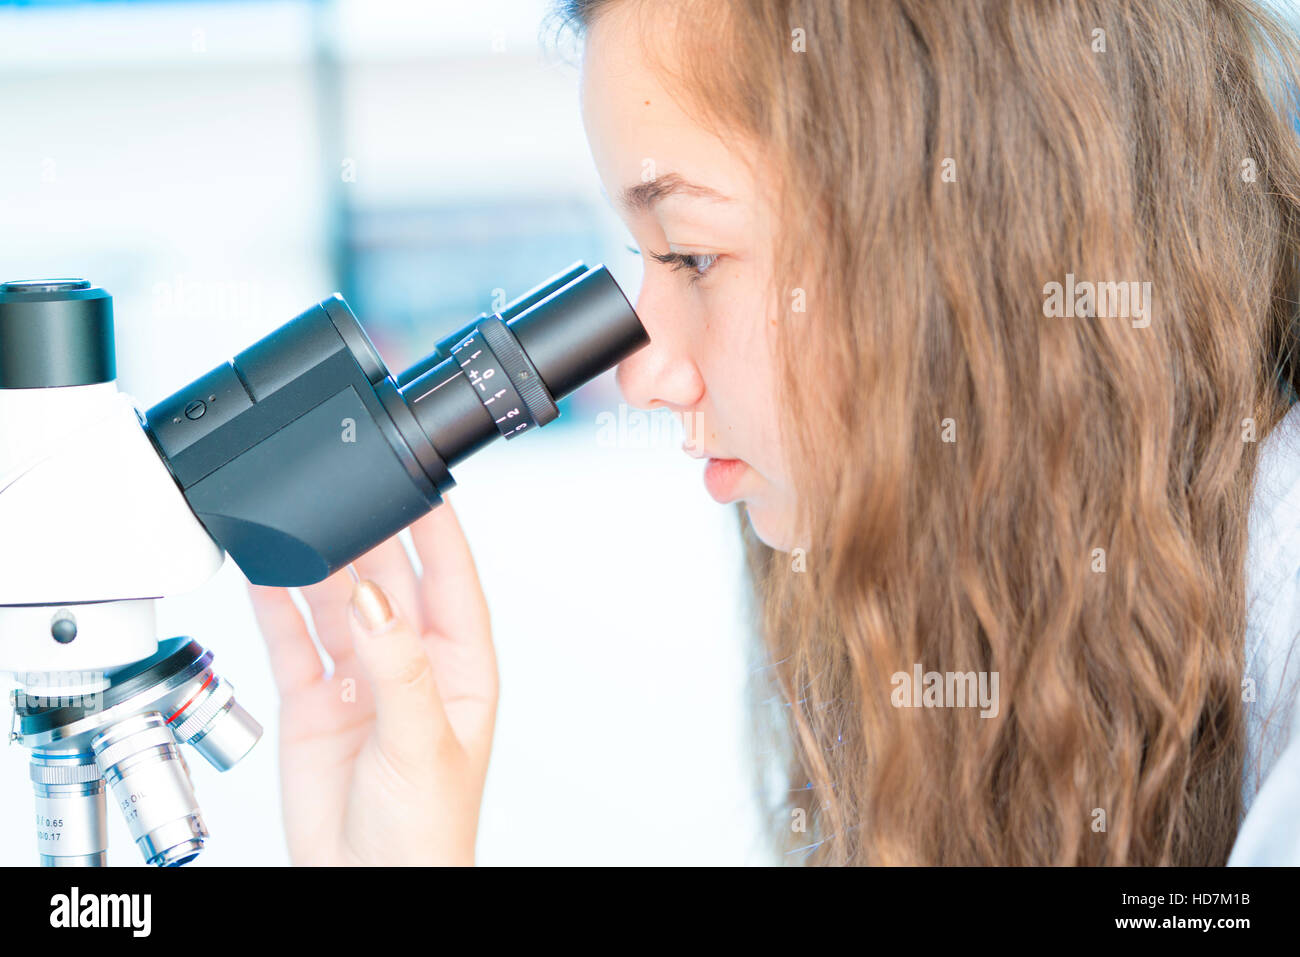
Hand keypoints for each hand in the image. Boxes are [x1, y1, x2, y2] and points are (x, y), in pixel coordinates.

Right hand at [247, 498, 496, 865]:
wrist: (368, 891)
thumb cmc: (428, 832)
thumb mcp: (422, 740)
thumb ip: (399, 667)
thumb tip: (376, 598)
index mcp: (459, 666)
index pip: (452, 579)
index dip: (439, 530)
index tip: (423, 480)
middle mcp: (410, 663)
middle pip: (389, 580)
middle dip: (369, 538)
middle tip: (343, 490)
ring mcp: (360, 680)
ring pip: (336, 602)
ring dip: (319, 565)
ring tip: (299, 521)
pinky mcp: (313, 700)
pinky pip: (291, 639)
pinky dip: (276, 605)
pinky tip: (265, 570)